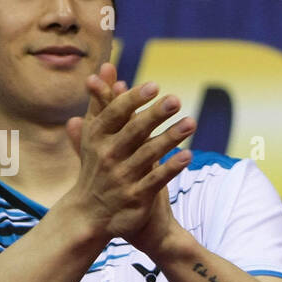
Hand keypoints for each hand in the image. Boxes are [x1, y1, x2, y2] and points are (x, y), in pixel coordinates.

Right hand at [63, 63, 195, 243]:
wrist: (90, 214)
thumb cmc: (97, 165)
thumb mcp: (94, 133)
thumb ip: (102, 100)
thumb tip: (107, 67)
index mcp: (96, 137)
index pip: (115, 114)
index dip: (134, 99)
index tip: (154, 86)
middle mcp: (107, 156)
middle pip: (134, 131)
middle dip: (154, 115)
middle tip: (176, 99)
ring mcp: (122, 177)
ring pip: (149, 154)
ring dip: (170, 137)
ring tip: (191, 122)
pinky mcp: (136, 197)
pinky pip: (157, 179)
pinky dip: (172, 167)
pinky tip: (188, 155)